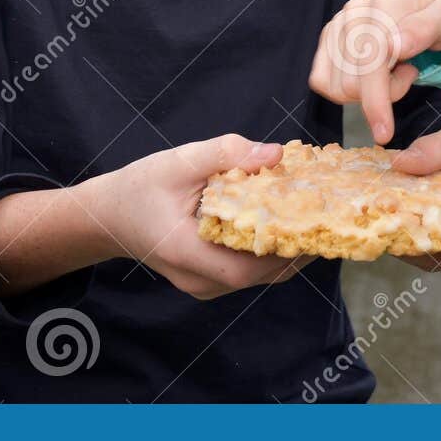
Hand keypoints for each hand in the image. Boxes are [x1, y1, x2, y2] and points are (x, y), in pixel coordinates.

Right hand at [81, 134, 311, 299]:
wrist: (107, 216)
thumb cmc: (140, 186)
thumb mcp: (178, 161)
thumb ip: (226, 154)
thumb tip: (277, 155)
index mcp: (187, 254)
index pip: (249, 265)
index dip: (289, 248)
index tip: (320, 222)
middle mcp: (200, 281)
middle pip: (262, 273)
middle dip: (299, 246)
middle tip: (332, 215)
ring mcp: (204, 286)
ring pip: (260, 276)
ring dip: (289, 250)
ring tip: (319, 217)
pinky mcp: (210, 280)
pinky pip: (250, 271)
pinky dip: (272, 250)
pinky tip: (290, 223)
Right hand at [308, 0, 440, 143]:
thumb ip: (424, 29)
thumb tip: (395, 45)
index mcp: (383, 6)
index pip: (370, 62)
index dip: (376, 101)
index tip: (384, 133)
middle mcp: (353, 14)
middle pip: (351, 81)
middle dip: (383, 93)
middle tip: (410, 72)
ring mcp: (338, 24)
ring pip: (336, 85)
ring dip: (368, 92)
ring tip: (396, 69)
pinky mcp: (330, 37)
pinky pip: (323, 80)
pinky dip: (348, 88)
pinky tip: (377, 73)